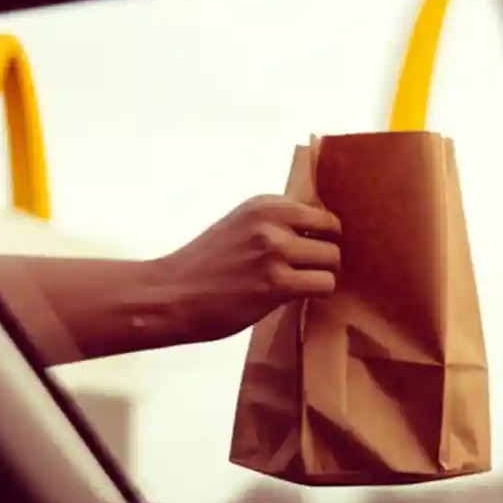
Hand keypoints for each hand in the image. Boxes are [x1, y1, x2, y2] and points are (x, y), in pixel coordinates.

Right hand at [155, 195, 340, 343]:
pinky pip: (324, 283)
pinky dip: (318, 293)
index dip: (320, 234)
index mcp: (263, 204)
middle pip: (332, 233)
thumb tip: (318, 234)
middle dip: (323, 255)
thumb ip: (274, 225)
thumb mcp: (239, 227)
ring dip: (322, 275)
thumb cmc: (204, 267)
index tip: (308, 251)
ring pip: (332, 259)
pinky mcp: (276, 282)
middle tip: (306, 271)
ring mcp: (274, 250)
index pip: (319, 211)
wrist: (170, 295)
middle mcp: (271, 221)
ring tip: (300, 285)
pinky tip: (296, 297)